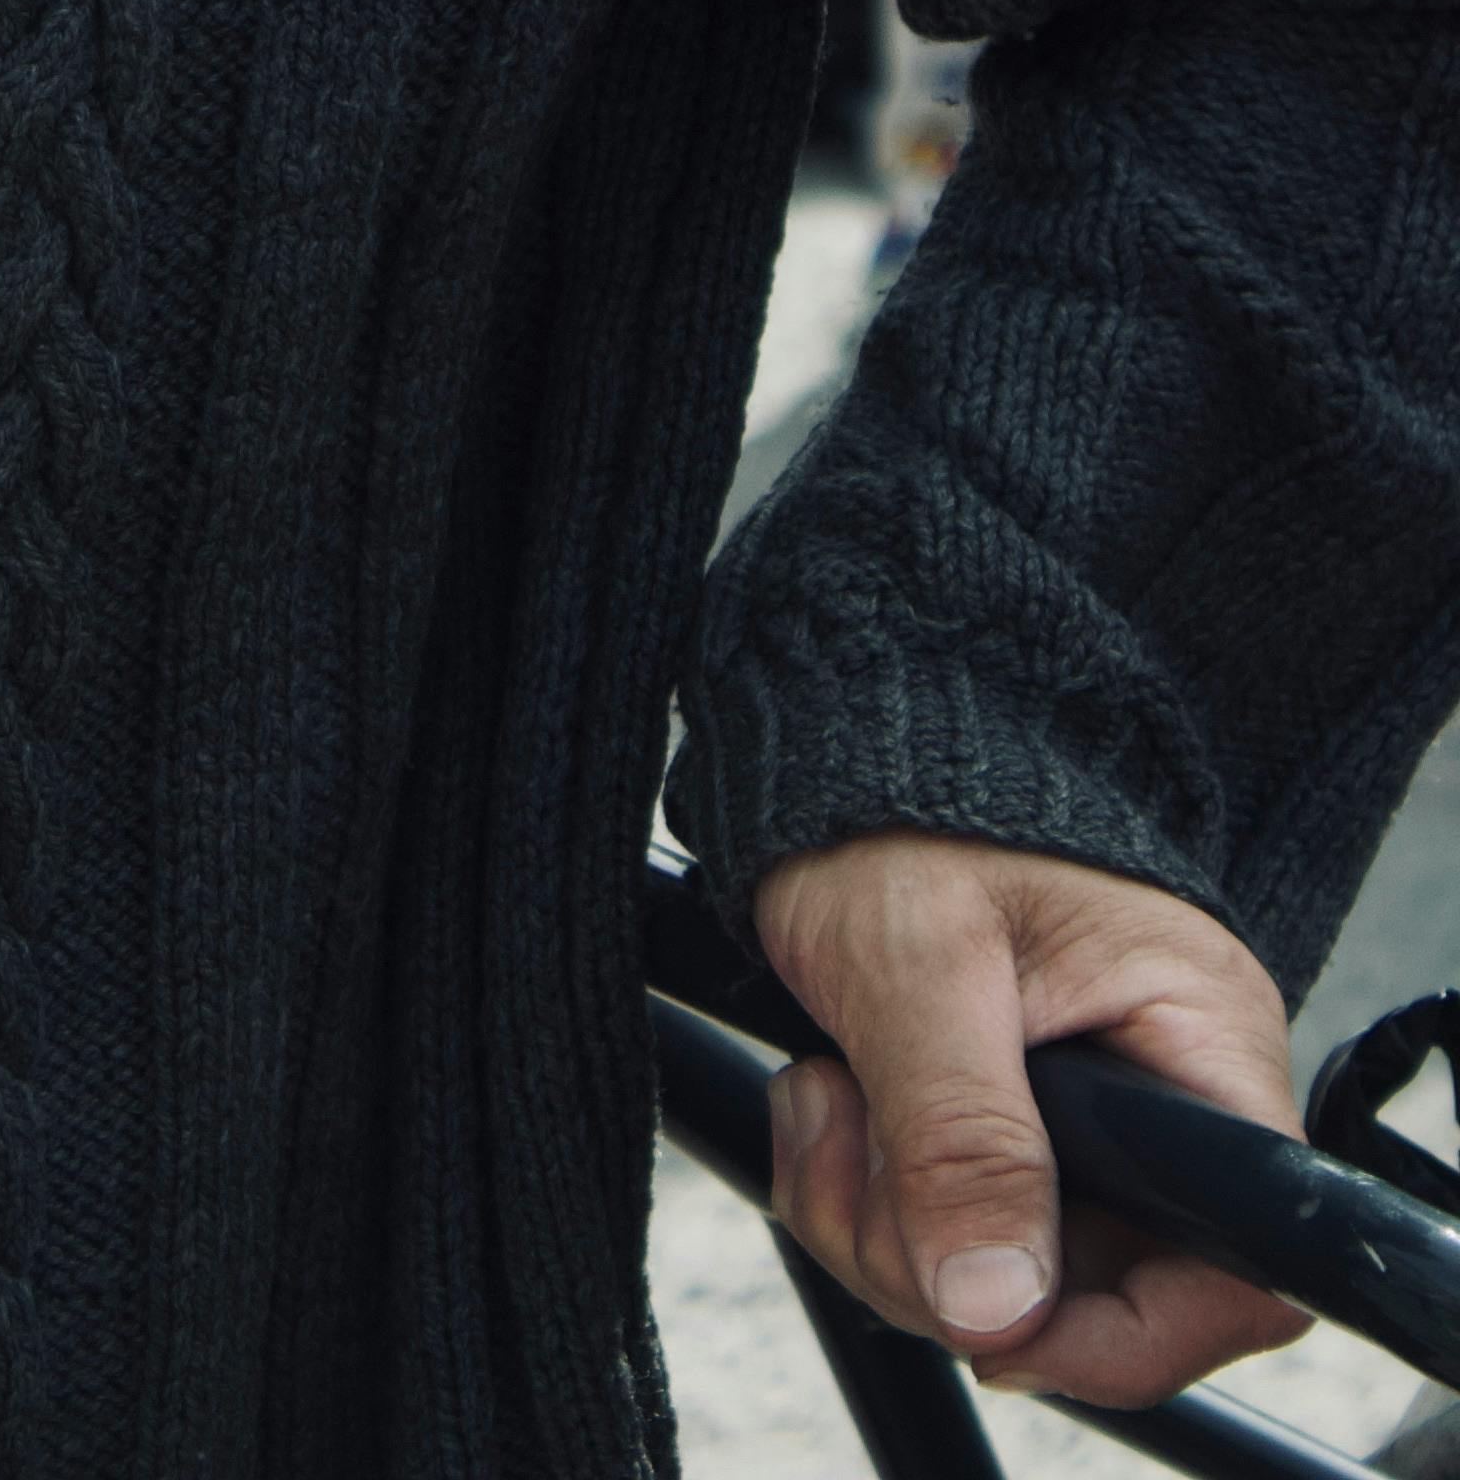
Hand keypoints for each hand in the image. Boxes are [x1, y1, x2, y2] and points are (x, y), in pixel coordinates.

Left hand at [754, 835, 1307, 1403]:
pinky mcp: (1007, 1131)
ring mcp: (1081, 1124)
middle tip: (846, 1154)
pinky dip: (867, 1199)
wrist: (836, 731)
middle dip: (946, 1265)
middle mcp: (1162, 1096)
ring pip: (1006, 1279)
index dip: (1126, 1333)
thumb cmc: (896, 807)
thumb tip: (999, 1306)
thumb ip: (963, 1134)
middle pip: (1097, 1293)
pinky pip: (951, 1235)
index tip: (998, 1321)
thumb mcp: (918, 961)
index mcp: (1198, 1042)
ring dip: (882, 1225)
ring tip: (825, 1100)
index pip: (1239, 1268)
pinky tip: (828, 1104)